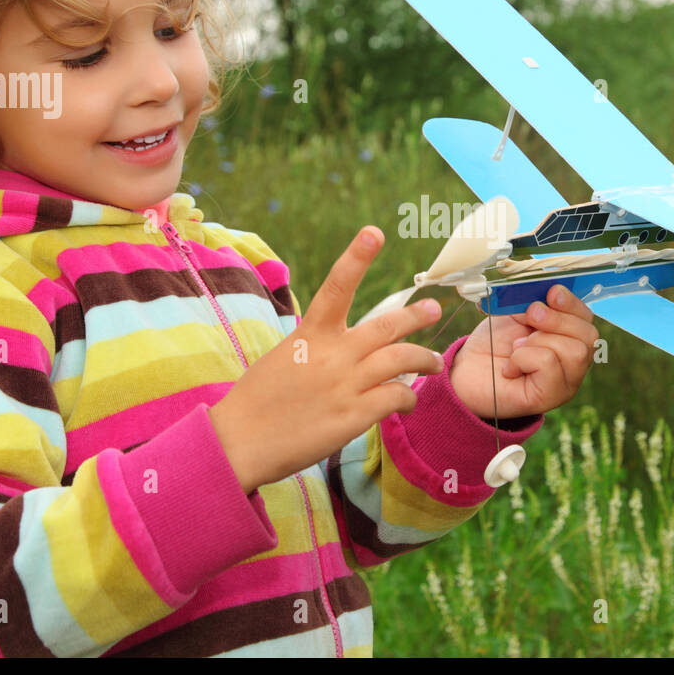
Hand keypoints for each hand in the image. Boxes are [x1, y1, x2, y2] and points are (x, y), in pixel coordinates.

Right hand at [209, 226, 445, 490]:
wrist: (239, 442)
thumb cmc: (258, 400)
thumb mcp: (284, 357)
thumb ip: (318, 346)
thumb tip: (347, 346)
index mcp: (310, 334)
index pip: (336, 286)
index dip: (357, 257)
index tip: (374, 233)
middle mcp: (332, 355)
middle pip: (386, 326)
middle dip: (415, 316)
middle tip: (433, 309)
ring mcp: (345, 384)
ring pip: (401, 360)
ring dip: (424, 359)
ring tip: (433, 361)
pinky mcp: (354, 415)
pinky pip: (396, 396)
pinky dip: (408, 397)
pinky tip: (407, 400)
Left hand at [449, 284, 598, 419]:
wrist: (467, 370)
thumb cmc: (495, 342)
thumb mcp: (517, 312)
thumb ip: (537, 300)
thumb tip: (554, 291)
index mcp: (570, 339)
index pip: (587, 319)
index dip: (572, 303)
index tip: (551, 293)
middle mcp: (575, 363)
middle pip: (588, 336)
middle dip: (557, 320)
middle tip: (530, 317)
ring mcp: (566, 383)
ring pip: (575, 351)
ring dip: (538, 341)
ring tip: (517, 347)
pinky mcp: (549, 397)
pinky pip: (549, 364)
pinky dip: (524, 358)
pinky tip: (510, 367)